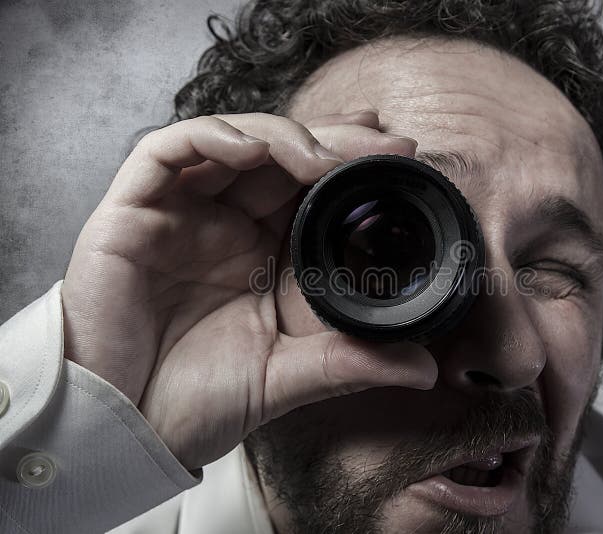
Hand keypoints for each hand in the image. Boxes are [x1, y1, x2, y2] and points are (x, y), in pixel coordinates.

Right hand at [61, 111, 437, 469]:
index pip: (313, 187)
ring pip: (233, 141)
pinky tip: (248, 151)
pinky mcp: (133, 212)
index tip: (402, 152)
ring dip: (279, 137)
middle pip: (283, 155)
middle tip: (381, 141)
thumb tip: (427, 369)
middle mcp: (226, 224)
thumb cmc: (196, 401)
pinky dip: (208, 139)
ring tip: (321, 156)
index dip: (353, 161)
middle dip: (333, 140)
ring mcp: (180, 214)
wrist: (124, 430)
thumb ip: (351, 364)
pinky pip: (165, 152)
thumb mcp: (286, 377)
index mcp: (264, 252)